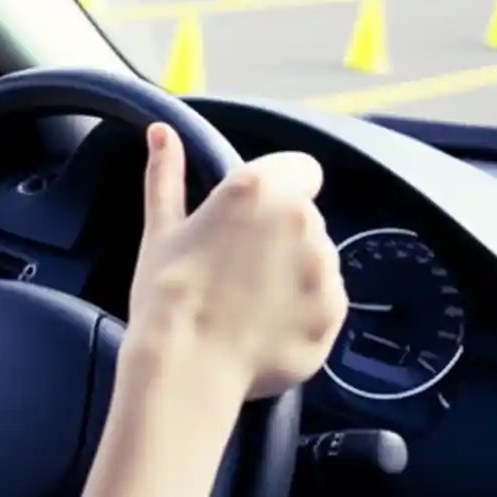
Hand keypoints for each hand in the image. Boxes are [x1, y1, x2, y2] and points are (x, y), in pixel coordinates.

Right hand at [126, 123, 346, 400]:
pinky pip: (324, 302)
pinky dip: (302, 312)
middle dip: (281, 235)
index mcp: (260, 189)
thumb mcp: (161, 228)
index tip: (251, 216)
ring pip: (318, 259)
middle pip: (306, 217)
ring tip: (249, 302)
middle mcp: (302, 220)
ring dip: (294, 272)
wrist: (186, 366)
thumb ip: (167, 174)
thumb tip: (162, 130)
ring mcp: (324, 269)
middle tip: (238, 267)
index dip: (279, 189)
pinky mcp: (335, 313)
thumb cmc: (167, 293)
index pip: (301, 168)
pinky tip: (264, 327)